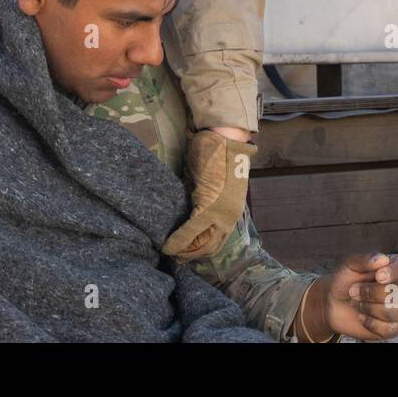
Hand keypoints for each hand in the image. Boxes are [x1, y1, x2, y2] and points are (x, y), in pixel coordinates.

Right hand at [162, 128, 255, 260]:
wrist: (226, 138)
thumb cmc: (217, 155)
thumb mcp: (210, 185)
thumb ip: (201, 201)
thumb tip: (185, 213)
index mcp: (230, 213)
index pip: (215, 242)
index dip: (198, 252)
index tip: (182, 257)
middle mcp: (229, 217)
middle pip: (209, 247)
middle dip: (190, 256)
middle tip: (173, 259)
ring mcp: (221, 213)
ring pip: (201, 243)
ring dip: (183, 251)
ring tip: (167, 253)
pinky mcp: (209, 205)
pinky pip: (191, 229)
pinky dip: (178, 239)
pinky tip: (167, 245)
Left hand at [299, 253, 397, 341]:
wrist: (335, 303)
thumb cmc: (346, 280)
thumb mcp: (350, 265)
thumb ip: (365, 260)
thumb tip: (383, 259)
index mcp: (396, 267)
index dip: (395, 272)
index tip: (378, 276)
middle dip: (372, 292)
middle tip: (353, 291)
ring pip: (393, 311)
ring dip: (368, 306)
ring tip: (355, 302)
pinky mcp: (395, 328)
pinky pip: (387, 328)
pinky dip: (368, 321)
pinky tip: (360, 315)